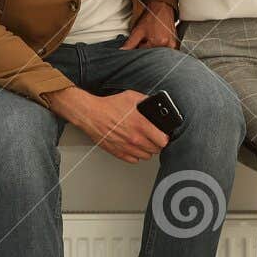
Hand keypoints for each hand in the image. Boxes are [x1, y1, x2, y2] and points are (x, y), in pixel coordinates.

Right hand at [48, 87, 168, 163]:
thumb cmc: (109, 106)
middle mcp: (135, 138)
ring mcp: (126, 147)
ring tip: (143, 142)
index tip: (162, 135)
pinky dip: (135, 155)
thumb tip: (156, 104)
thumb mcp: (131, 97)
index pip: (163, 140)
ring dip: (147, 150)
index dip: (164, 137)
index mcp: (141, 125)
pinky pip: (134, 160)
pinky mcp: (118, 152)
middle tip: (153, 137)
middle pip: (156, 150)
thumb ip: (146, 101)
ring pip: (146, 156)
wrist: (91, 114)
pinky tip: (133, 147)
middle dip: (156, 143)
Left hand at [122, 3, 177, 49]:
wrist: (161, 8)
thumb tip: (123, 51)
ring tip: (152, 37)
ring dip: (153, 48)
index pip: (144, 53)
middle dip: (146, 48)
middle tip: (146, 39)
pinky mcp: (175, 43)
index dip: (138, 47)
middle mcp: (168, 45)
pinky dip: (160, 48)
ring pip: (158, 53)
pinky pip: (165, 50)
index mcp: (158, 42)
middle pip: (152, 54)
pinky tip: (158, 39)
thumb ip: (130, 43)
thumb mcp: (138, 31)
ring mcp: (173, 44)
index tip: (139, 42)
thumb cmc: (152, 18)